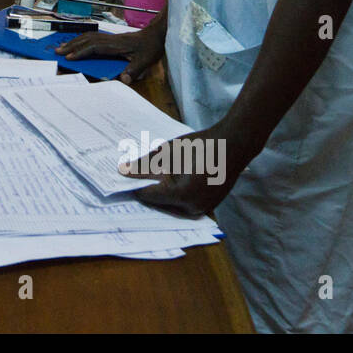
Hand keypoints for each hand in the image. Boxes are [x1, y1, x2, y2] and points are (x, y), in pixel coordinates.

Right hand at [55, 18, 165, 82]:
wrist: (157, 34)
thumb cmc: (151, 47)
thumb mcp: (146, 61)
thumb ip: (134, 70)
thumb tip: (124, 80)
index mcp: (116, 45)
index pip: (94, 47)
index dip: (81, 52)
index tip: (69, 58)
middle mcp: (110, 39)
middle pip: (87, 40)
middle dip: (71, 46)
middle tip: (57, 52)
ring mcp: (110, 37)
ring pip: (88, 36)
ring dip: (74, 41)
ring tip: (62, 46)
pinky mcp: (111, 38)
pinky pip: (92, 37)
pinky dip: (81, 39)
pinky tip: (76, 43)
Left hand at [120, 126, 251, 217]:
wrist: (233, 144)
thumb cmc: (201, 145)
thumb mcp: (169, 152)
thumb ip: (145, 165)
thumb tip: (123, 170)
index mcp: (182, 195)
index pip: (149, 195)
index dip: (134, 187)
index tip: (120, 181)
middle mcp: (193, 208)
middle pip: (160, 203)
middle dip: (146, 191)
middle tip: (130, 180)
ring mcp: (203, 208)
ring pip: (172, 205)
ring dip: (160, 194)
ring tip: (146, 179)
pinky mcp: (209, 205)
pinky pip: (185, 203)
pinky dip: (174, 194)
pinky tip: (167, 181)